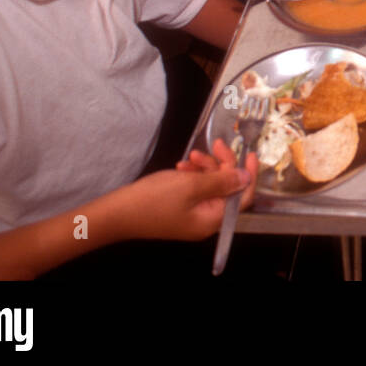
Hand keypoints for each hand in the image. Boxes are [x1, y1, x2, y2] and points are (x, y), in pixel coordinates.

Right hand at [117, 140, 253, 241]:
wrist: (116, 213)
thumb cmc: (153, 200)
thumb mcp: (192, 185)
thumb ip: (222, 181)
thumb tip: (246, 178)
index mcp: (213, 220)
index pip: (242, 198)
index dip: (248, 175)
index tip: (248, 153)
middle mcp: (205, 220)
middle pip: (227, 189)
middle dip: (222, 165)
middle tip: (215, 144)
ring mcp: (192, 215)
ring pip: (210, 186)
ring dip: (205, 167)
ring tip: (190, 157)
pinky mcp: (179, 209)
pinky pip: (195, 189)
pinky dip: (192, 175)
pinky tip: (181, 166)